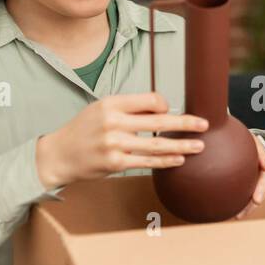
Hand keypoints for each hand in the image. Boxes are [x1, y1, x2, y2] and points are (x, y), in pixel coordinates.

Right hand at [34, 92, 208, 187]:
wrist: (59, 155)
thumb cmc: (84, 130)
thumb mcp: (101, 109)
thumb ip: (129, 109)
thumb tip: (163, 110)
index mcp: (112, 104)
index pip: (150, 100)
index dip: (165, 105)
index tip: (170, 111)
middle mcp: (113, 122)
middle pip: (158, 122)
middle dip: (185, 123)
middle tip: (205, 124)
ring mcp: (114, 144)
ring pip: (156, 145)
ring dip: (181, 146)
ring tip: (199, 146)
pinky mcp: (115, 163)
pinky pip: (147, 162)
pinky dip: (165, 161)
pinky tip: (179, 159)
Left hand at [233, 134, 264, 219]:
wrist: (229, 136)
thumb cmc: (243, 138)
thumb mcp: (254, 140)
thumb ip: (261, 151)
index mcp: (261, 167)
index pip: (264, 180)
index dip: (261, 191)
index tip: (256, 200)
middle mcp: (255, 175)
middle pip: (257, 194)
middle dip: (251, 206)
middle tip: (242, 215)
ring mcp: (248, 179)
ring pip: (248, 196)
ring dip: (243, 208)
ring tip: (234, 217)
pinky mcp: (237, 181)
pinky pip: (237, 193)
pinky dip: (234, 201)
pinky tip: (226, 208)